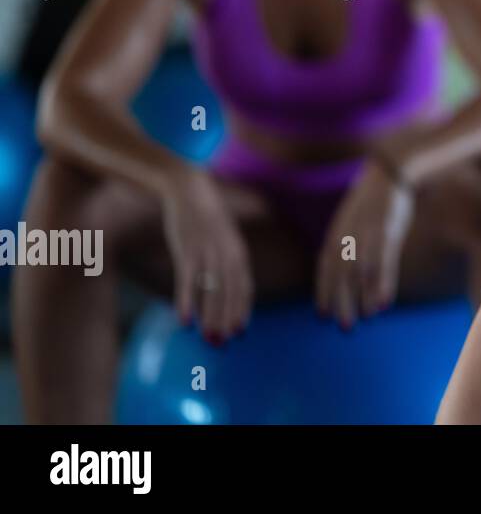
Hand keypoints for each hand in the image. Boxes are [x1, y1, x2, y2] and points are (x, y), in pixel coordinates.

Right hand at [162, 168, 252, 343]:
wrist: (188, 188)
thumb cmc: (204, 218)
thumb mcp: (222, 238)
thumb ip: (224, 260)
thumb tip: (219, 288)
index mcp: (237, 251)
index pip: (244, 286)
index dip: (242, 309)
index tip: (240, 332)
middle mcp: (227, 253)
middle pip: (230, 292)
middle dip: (227, 319)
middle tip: (223, 344)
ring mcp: (207, 251)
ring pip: (212, 289)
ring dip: (211, 316)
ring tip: (208, 338)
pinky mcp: (186, 249)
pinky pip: (188, 280)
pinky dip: (187, 301)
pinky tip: (184, 321)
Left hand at [315, 159, 414, 328]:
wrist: (391, 172)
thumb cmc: (373, 200)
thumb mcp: (353, 219)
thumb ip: (347, 241)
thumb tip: (344, 266)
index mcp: (337, 233)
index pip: (325, 266)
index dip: (324, 290)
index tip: (323, 315)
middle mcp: (348, 235)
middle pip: (341, 273)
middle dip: (342, 301)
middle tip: (345, 327)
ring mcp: (367, 234)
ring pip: (361, 271)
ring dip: (362, 297)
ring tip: (365, 319)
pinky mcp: (387, 231)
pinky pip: (383, 261)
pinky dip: (382, 282)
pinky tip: (384, 301)